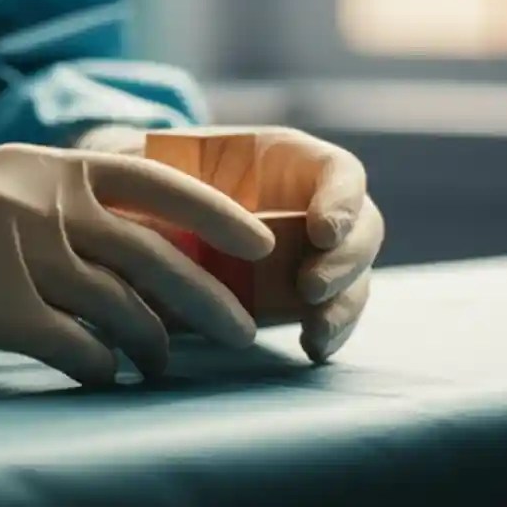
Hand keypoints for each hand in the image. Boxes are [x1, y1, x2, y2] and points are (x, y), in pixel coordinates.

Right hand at [0, 144, 274, 384]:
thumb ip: (61, 206)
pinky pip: (78, 345)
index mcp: (43, 166)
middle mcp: (37, 200)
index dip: (216, 215)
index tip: (260, 244)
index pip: (154, 181)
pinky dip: (102, 367)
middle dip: (209, 298)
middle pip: (154, 253)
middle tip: (243, 332)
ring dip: (154, 346)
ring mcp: (14, 250)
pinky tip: (104, 377)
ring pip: (121, 305)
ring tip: (161, 368)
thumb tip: (143, 249)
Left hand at [76, 125, 383, 361]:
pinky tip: (312, 348)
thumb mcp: (157, 165)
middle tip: (311, 288)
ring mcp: (314, 251)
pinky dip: (329, 331)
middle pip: (362, 229)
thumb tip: (161, 221)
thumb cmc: (154, 172)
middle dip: (345, 262)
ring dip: (343, 305)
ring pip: (354, 276)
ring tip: (316, 332)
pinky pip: (331, 311)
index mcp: (290, 159)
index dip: (341, 201)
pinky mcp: (301, 293)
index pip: (340, 173)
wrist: (144, 207)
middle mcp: (314, 203)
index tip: (322, 231)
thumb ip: (169, 186)